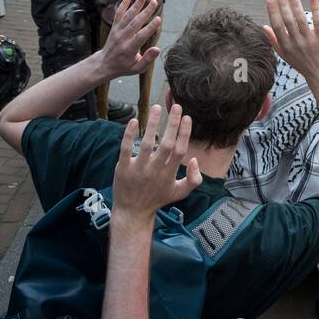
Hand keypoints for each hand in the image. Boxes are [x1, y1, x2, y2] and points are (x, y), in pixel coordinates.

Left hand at [98, 0, 162, 78]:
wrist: (104, 63)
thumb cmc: (124, 66)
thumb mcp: (137, 68)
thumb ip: (148, 59)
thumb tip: (158, 49)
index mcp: (129, 49)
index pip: (141, 36)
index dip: (150, 28)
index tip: (159, 19)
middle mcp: (123, 38)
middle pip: (135, 23)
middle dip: (145, 12)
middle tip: (154, 2)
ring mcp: (118, 31)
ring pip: (127, 16)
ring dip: (135, 5)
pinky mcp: (114, 26)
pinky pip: (119, 13)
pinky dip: (123, 3)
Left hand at [111, 103, 202, 222]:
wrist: (133, 212)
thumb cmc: (158, 199)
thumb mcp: (180, 193)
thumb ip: (194, 179)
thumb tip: (195, 160)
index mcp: (170, 173)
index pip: (180, 150)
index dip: (184, 133)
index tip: (187, 117)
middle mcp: (155, 170)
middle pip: (166, 144)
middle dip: (172, 124)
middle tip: (176, 106)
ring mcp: (139, 168)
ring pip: (147, 143)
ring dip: (153, 124)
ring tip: (157, 107)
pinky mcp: (123, 168)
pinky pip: (126, 149)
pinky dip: (129, 135)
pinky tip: (134, 121)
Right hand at [263, 0, 318, 83]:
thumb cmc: (300, 62)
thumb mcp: (284, 54)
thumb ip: (273, 40)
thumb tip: (263, 26)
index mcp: (285, 46)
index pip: (277, 27)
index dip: (273, 13)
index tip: (270, 0)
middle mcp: (296, 43)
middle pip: (288, 21)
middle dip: (283, 5)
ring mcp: (309, 41)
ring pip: (301, 19)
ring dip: (296, 4)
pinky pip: (317, 22)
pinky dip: (315, 9)